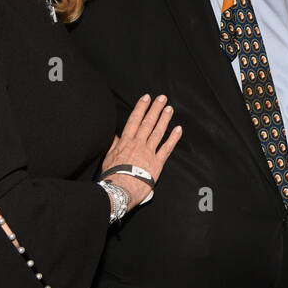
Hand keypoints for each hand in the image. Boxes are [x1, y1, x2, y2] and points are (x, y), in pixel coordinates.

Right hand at [101, 94, 181, 210]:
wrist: (121, 189)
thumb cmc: (113, 176)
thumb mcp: (108, 158)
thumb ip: (114, 146)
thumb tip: (115, 136)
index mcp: (126, 142)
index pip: (134, 120)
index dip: (141, 108)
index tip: (146, 98)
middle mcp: (138, 144)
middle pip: (148, 123)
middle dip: (155, 109)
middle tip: (162, 98)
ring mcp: (149, 152)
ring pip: (158, 132)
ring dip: (164, 119)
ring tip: (169, 108)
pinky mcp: (158, 163)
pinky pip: (167, 148)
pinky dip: (173, 138)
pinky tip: (178, 129)